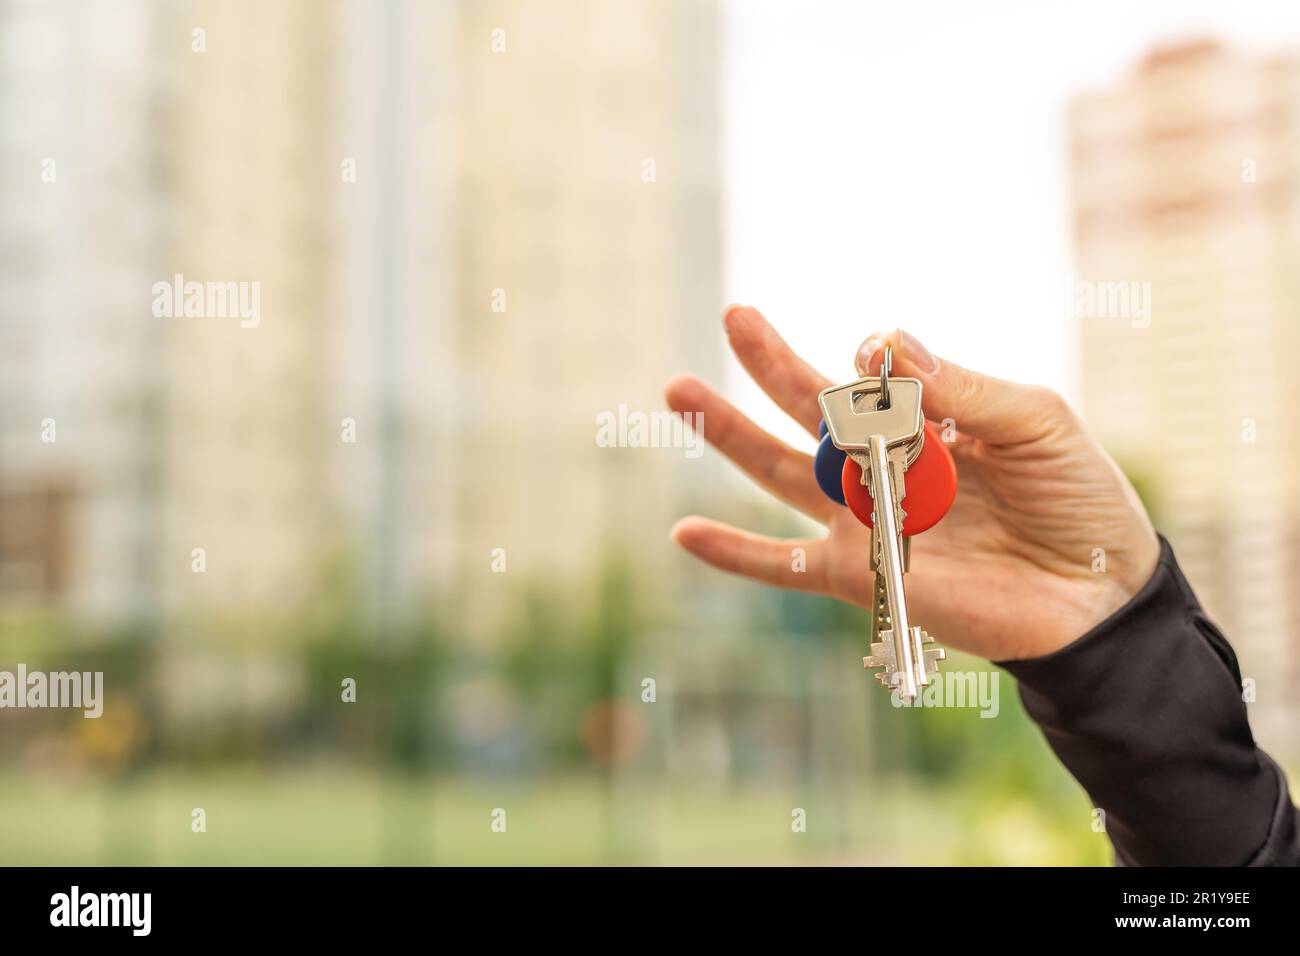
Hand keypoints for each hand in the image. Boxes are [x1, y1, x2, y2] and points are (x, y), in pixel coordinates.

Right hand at [665, 306, 1159, 660]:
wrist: (1094, 594)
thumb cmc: (1078, 499)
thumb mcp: (1034, 424)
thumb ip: (961, 388)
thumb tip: (881, 345)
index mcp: (928, 419)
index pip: (875, 376)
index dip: (873, 363)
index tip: (880, 360)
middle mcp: (887, 463)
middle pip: (810, 408)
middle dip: (769, 362)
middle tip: (734, 314)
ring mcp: (865, 518)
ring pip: (781, 471)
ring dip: (728, 432)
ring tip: (677, 392)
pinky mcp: (857, 573)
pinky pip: (783, 564)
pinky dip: (734, 553)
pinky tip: (684, 532)